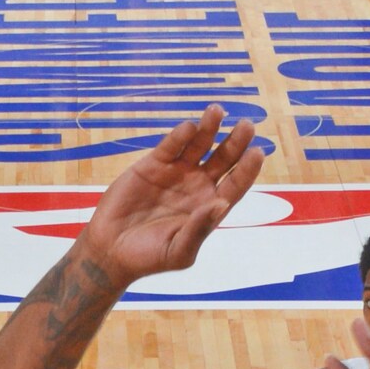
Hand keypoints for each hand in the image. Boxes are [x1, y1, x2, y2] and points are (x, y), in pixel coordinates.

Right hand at [70, 111, 267, 283]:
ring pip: (199, 145)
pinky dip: (180, 136)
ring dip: (209, 128)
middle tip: (247, 125)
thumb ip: (200, 229)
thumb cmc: (149, 257)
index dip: (248, 169)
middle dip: (236, 142)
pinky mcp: (154, 164)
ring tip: (217, 111)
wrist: (111, 250)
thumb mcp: (179, 251)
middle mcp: (198, 186)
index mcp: (210, 207)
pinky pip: (171, 146)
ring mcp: (177, 173)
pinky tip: (189, 127)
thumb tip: (221, 204)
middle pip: (224, 159)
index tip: (257, 152)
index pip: (236, 184)